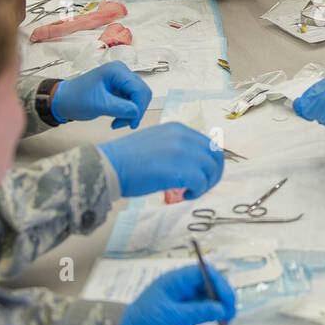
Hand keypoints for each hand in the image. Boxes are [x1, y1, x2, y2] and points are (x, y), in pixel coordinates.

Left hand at [51, 61, 151, 127]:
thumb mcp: (98, 104)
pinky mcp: (120, 89)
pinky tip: (117, 118)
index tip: (132, 122)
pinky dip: (127, 112)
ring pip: (138, 98)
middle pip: (141, 93)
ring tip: (118, 122)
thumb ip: (119, 108)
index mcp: (116, 71)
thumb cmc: (75, 98)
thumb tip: (136, 112)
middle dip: (136, 111)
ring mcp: (121, 80)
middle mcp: (121, 73)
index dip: (139, 107)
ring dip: (131, 113)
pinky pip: (132, 101)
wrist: (64, 100)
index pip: (138, 89)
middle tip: (127, 124)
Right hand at [96, 121, 225, 197]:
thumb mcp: (157, 143)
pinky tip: (184, 195)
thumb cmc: (127, 159)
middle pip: (215, 156)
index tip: (203, 175)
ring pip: (211, 170)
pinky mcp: (180, 169)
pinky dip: (197, 191)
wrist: (109, 166)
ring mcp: (183, 152)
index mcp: (178, 129)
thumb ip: (177, 148)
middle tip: (202, 186)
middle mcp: (183, 136)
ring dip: (205, 184)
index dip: (210, 162)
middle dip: (213, 174)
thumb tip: (193, 163)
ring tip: (190, 192)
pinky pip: (201, 182)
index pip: (208, 144)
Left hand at [111, 264, 234, 324]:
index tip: (228, 301)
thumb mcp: (173, 318)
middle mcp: (181, 285)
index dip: (220, 283)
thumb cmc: (144, 323)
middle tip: (230, 313)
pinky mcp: (182, 311)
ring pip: (207, 296)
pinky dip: (212, 313)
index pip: (205, 272)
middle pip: (209, 283)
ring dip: (219, 305)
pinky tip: (218, 321)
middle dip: (222, 295)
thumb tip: (221, 309)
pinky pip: (202, 307)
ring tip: (227, 319)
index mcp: (176, 279)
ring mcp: (182, 298)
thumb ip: (199, 312)